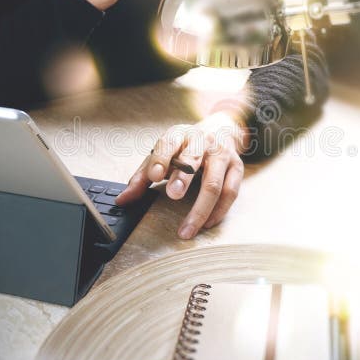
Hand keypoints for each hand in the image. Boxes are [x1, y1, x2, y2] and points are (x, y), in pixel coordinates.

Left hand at [116, 113, 248, 238]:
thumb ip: (142, 177)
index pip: (169, 144)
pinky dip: (218, 211)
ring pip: (214, 183)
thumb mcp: (162, 155)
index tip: (154, 176)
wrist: (220, 131)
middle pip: (193, 159)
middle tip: (173, 195)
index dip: (161, 159)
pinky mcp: (237, 168)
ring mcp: (222, 155)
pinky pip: (230, 192)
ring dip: (201, 208)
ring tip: (187, 229)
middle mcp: (202, 142)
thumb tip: (122, 200)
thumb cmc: (185, 148)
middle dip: (184, 178)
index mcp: (179, 135)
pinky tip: (206, 223)